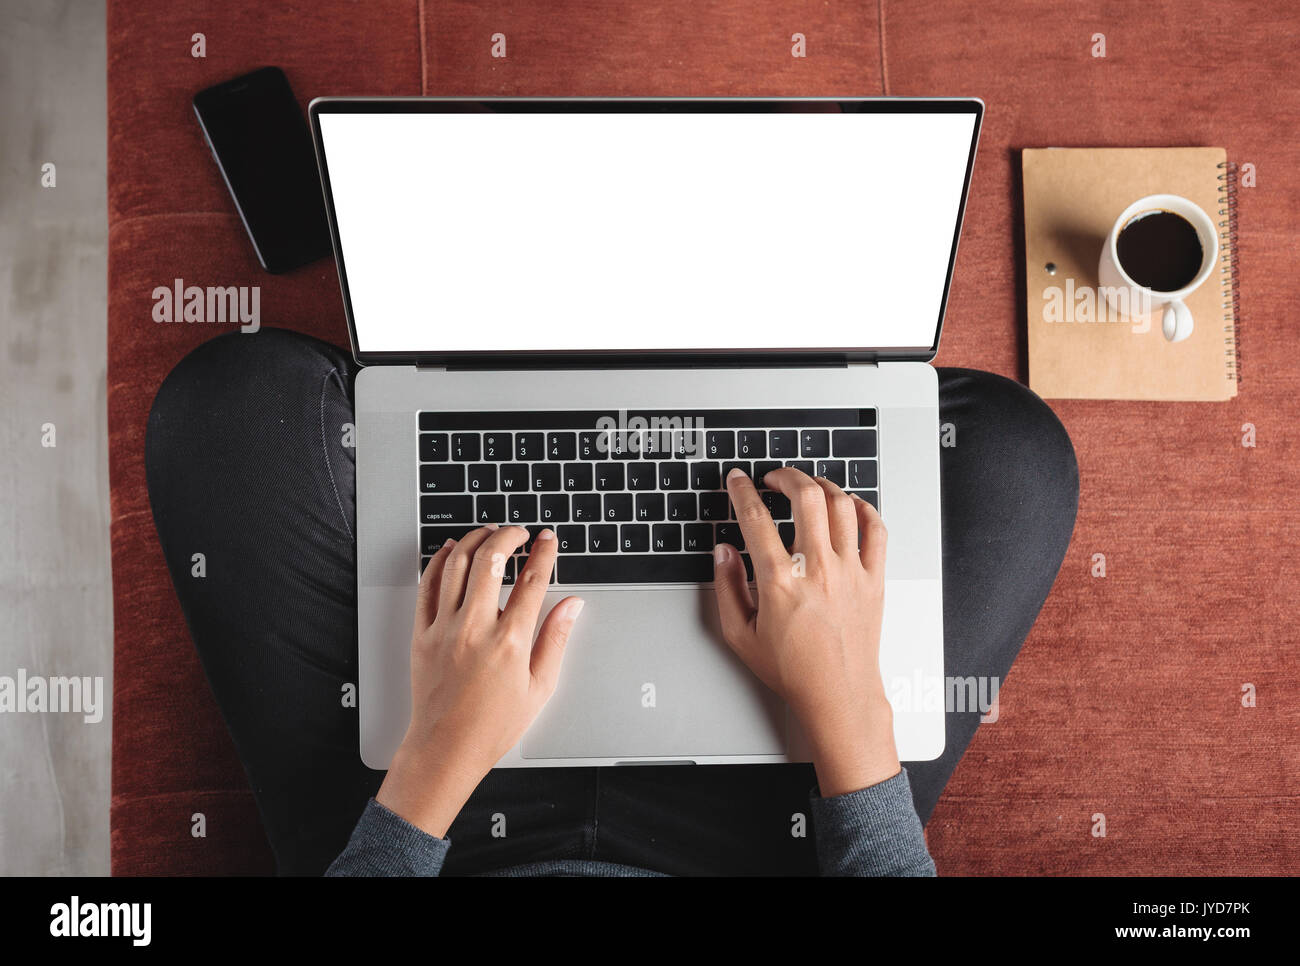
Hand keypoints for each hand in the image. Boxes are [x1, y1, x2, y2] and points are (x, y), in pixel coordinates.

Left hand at [376, 525, 584, 836]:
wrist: (446, 748)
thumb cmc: (493, 725)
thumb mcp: (539, 687)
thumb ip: (556, 639)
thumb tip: (571, 606)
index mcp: (510, 642)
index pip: (532, 581)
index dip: (543, 553)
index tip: (548, 539)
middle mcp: (476, 628)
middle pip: (492, 561)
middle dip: (509, 536)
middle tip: (519, 532)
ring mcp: (445, 628)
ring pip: (458, 565)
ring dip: (476, 540)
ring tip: (489, 533)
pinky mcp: (422, 634)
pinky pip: (428, 585)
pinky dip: (441, 561)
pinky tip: (452, 550)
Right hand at [713, 467, 898, 796]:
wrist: (837, 695)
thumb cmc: (792, 670)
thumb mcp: (739, 634)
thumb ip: (727, 586)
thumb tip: (724, 552)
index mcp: (780, 581)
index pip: (755, 518)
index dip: (742, 491)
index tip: (739, 481)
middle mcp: (818, 569)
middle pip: (806, 496)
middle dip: (786, 476)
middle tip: (774, 479)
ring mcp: (850, 572)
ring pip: (842, 505)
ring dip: (821, 486)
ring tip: (807, 488)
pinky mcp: (873, 579)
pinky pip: (876, 529)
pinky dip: (863, 509)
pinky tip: (849, 506)